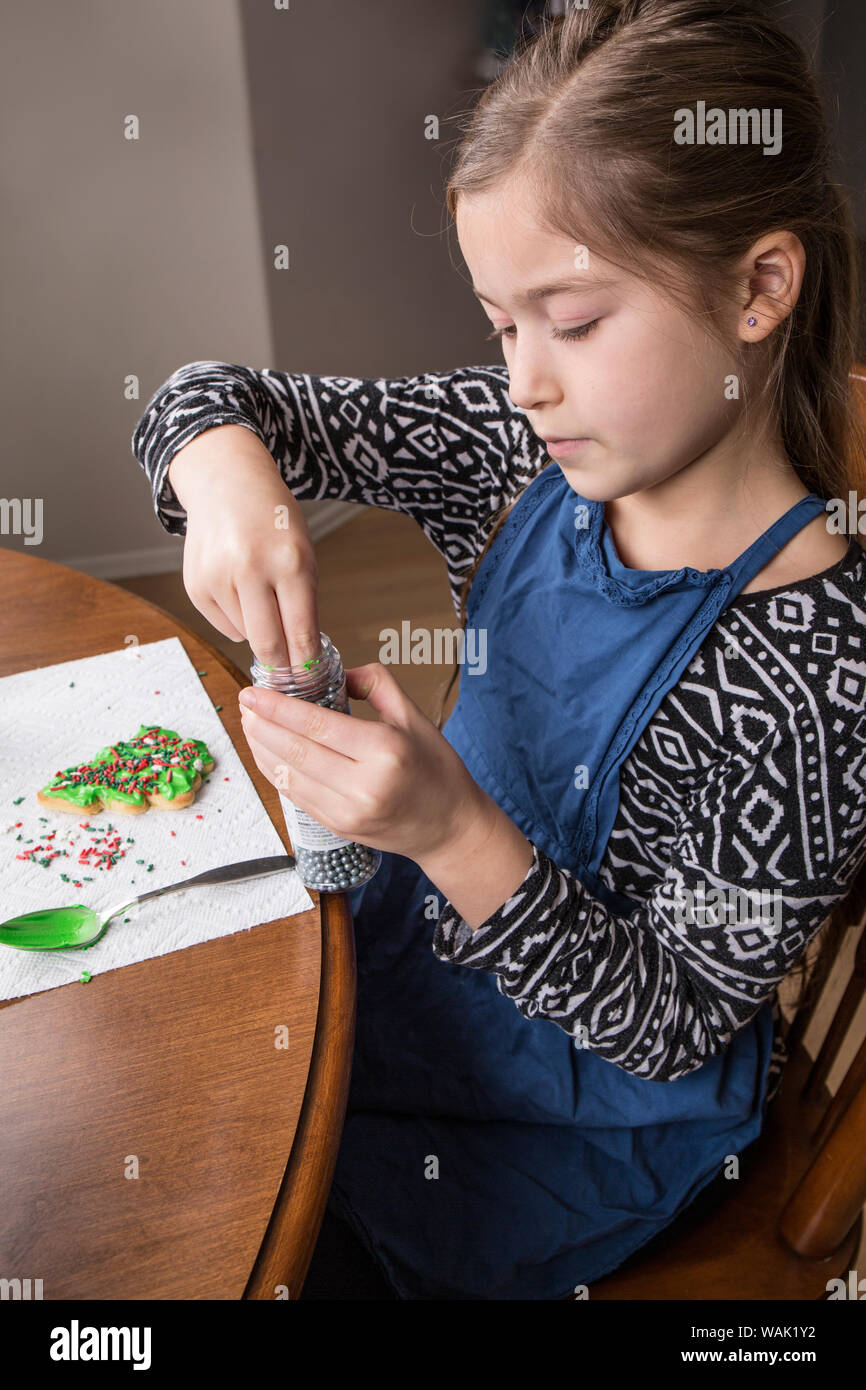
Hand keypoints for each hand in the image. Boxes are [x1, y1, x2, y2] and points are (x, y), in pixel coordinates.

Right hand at [168, 424, 321, 668]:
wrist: (227, 483)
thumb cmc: (272, 520)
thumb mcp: (303, 553)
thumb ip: (304, 602)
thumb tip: (302, 654)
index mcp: (289, 561)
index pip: (301, 630)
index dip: (306, 662)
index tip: (311, 679)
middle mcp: (250, 569)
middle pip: (268, 644)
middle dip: (282, 664)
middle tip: (291, 670)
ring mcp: (218, 577)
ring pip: (245, 636)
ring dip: (259, 632)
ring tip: (263, 602)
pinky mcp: (196, 585)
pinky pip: (224, 626)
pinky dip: (237, 621)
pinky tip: (240, 593)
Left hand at [236, 661, 488, 862]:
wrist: (450, 827)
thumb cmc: (436, 770)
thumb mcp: (415, 717)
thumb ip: (377, 684)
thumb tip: (338, 672)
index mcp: (385, 749)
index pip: (317, 724)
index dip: (278, 707)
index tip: (254, 692)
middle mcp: (364, 784)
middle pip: (296, 750)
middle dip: (262, 725)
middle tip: (244, 703)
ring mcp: (348, 811)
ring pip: (288, 776)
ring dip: (262, 749)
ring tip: (250, 725)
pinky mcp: (338, 827)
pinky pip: (296, 795)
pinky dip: (276, 772)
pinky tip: (268, 753)